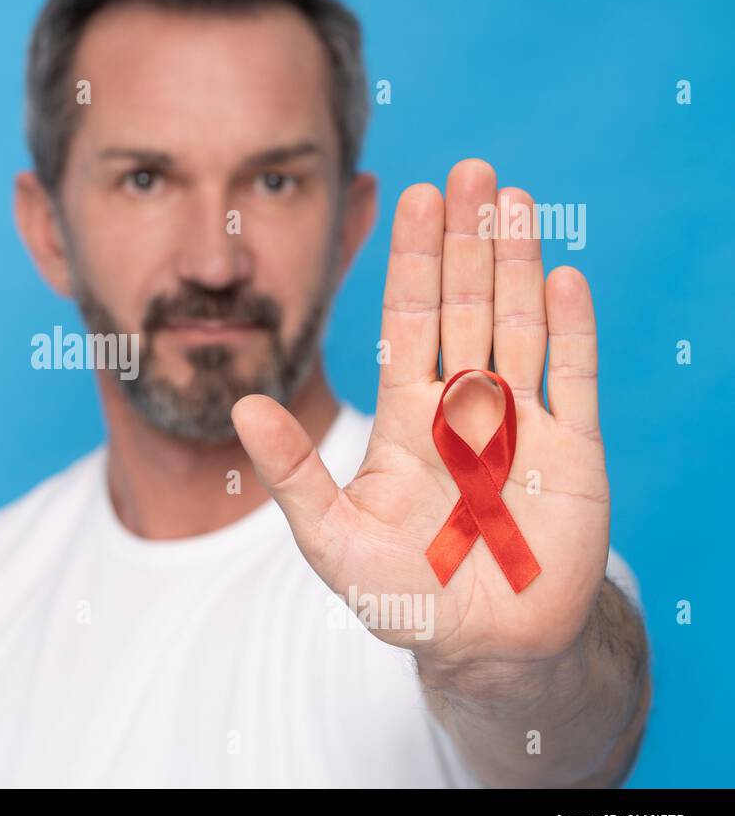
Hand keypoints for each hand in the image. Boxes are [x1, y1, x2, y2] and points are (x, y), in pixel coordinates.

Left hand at [232, 159, 609, 676]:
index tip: (411, 195)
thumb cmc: (403, 594)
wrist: (484, 646)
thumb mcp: (332, 538)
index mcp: (407, 416)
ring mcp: (522, 422)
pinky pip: (574, 378)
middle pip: (466, 305)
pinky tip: (561, 277)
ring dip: (516, 262)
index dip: (411, 261)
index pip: (409, 320)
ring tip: (512, 198)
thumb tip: (240, 407)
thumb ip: (293, 471)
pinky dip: (570, 328)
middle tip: (468, 169)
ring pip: (519, 324)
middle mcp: (465, 405)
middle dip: (465, 240)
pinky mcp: (575, 451)